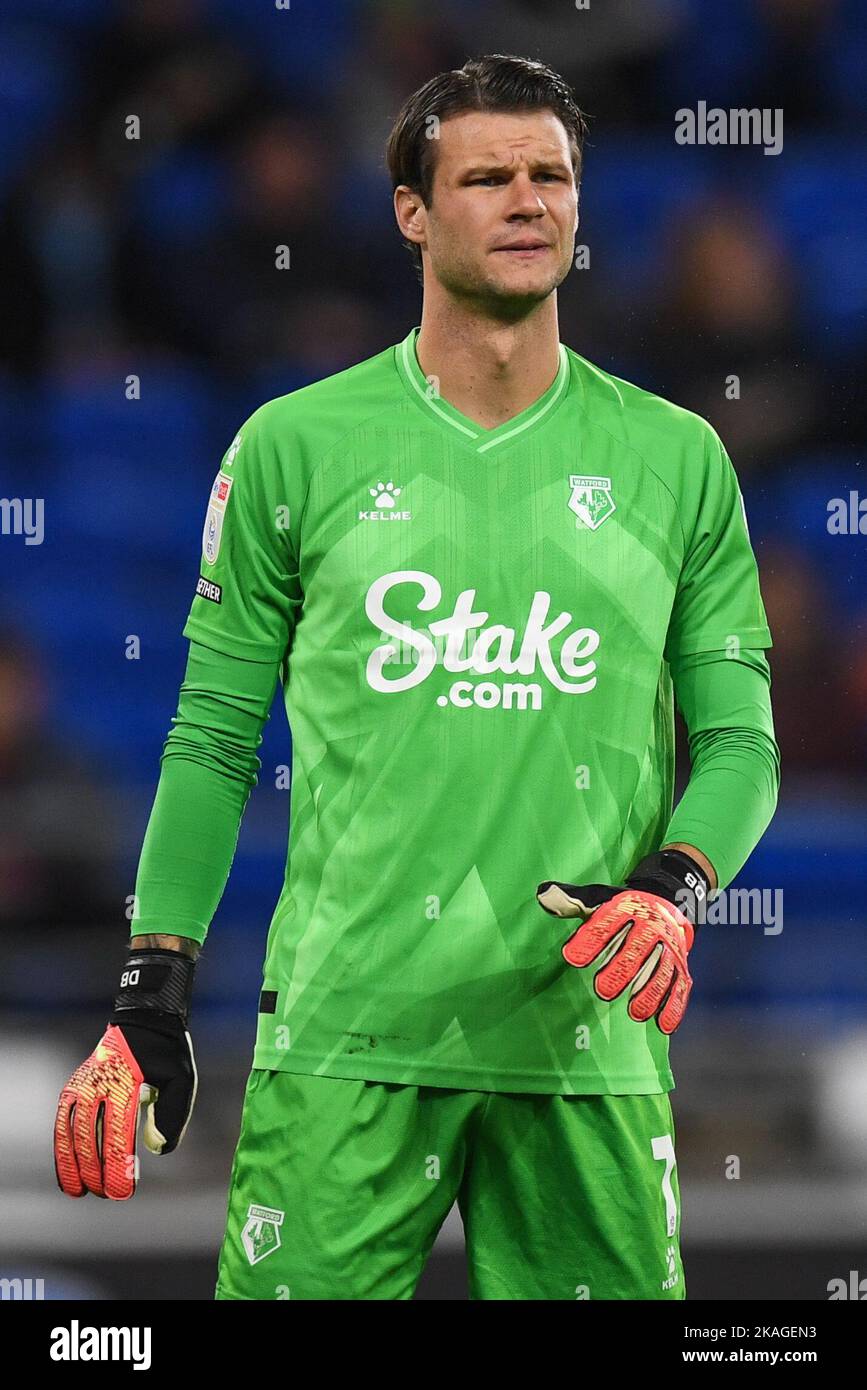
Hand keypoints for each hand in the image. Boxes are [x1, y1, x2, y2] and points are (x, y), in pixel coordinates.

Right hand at [54, 1015, 196, 1198]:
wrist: (145, 1019)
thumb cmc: (167, 1053)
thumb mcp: (181, 1079)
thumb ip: (173, 1115)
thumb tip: (156, 1150)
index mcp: (127, 1084)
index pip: (119, 1135)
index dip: (118, 1167)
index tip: (123, 1191)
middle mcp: (99, 1085)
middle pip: (91, 1137)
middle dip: (96, 1171)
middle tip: (106, 1195)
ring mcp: (83, 1084)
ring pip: (72, 1131)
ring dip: (73, 1163)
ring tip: (78, 1191)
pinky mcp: (75, 1085)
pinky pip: (63, 1120)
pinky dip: (62, 1145)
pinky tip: (66, 1166)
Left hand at [537, 849, 708, 1034]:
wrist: (666, 901)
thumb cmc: (623, 908)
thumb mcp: (598, 899)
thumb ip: (571, 902)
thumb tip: (543, 896)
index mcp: (627, 910)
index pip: (606, 924)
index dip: (589, 940)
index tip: (572, 958)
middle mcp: (651, 928)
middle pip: (636, 949)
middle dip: (621, 971)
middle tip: (602, 991)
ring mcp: (668, 949)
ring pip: (661, 971)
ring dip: (650, 993)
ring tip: (635, 1013)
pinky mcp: (681, 966)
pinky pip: (680, 986)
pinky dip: (673, 1006)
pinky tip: (664, 1025)